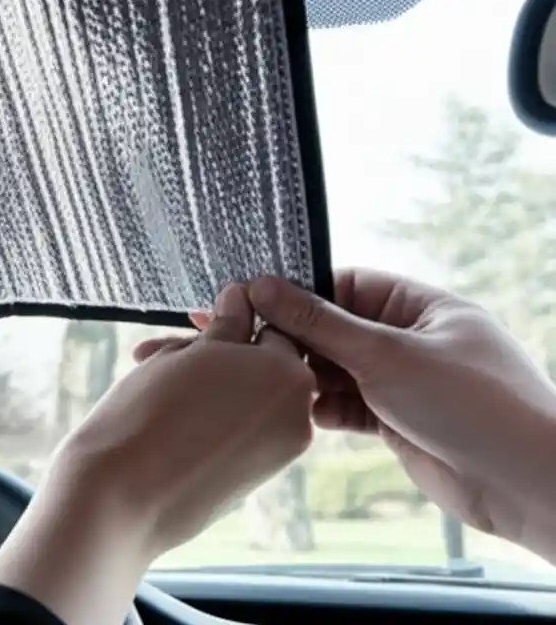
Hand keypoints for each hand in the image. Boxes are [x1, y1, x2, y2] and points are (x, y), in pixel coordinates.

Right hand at [0, 284, 312, 624]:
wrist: (118, 497)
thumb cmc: (150, 415)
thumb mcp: (188, 354)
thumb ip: (225, 328)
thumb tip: (240, 301)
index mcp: (288, 374)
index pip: (271, 326)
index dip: (233, 317)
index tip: (197, 316)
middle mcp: (297, 416)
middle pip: (262, 364)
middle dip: (218, 353)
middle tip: (162, 349)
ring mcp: (278, 452)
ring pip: (247, 398)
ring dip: (208, 384)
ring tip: (154, 381)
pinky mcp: (252, 478)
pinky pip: (238, 430)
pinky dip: (210, 417)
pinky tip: (164, 414)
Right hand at [248, 269, 555, 559]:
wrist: (522, 483)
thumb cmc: (472, 404)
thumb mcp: (386, 354)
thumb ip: (320, 322)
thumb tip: (263, 286)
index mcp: (423, 307)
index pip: (348, 285)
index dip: (301, 293)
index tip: (254, 300)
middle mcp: (413, 340)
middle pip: (337, 328)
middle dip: (296, 338)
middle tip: (247, 343)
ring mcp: (404, 382)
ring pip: (338, 370)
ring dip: (306, 377)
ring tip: (268, 380)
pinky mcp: (396, 421)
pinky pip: (346, 407)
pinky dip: (322, 409)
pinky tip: (298, 412)